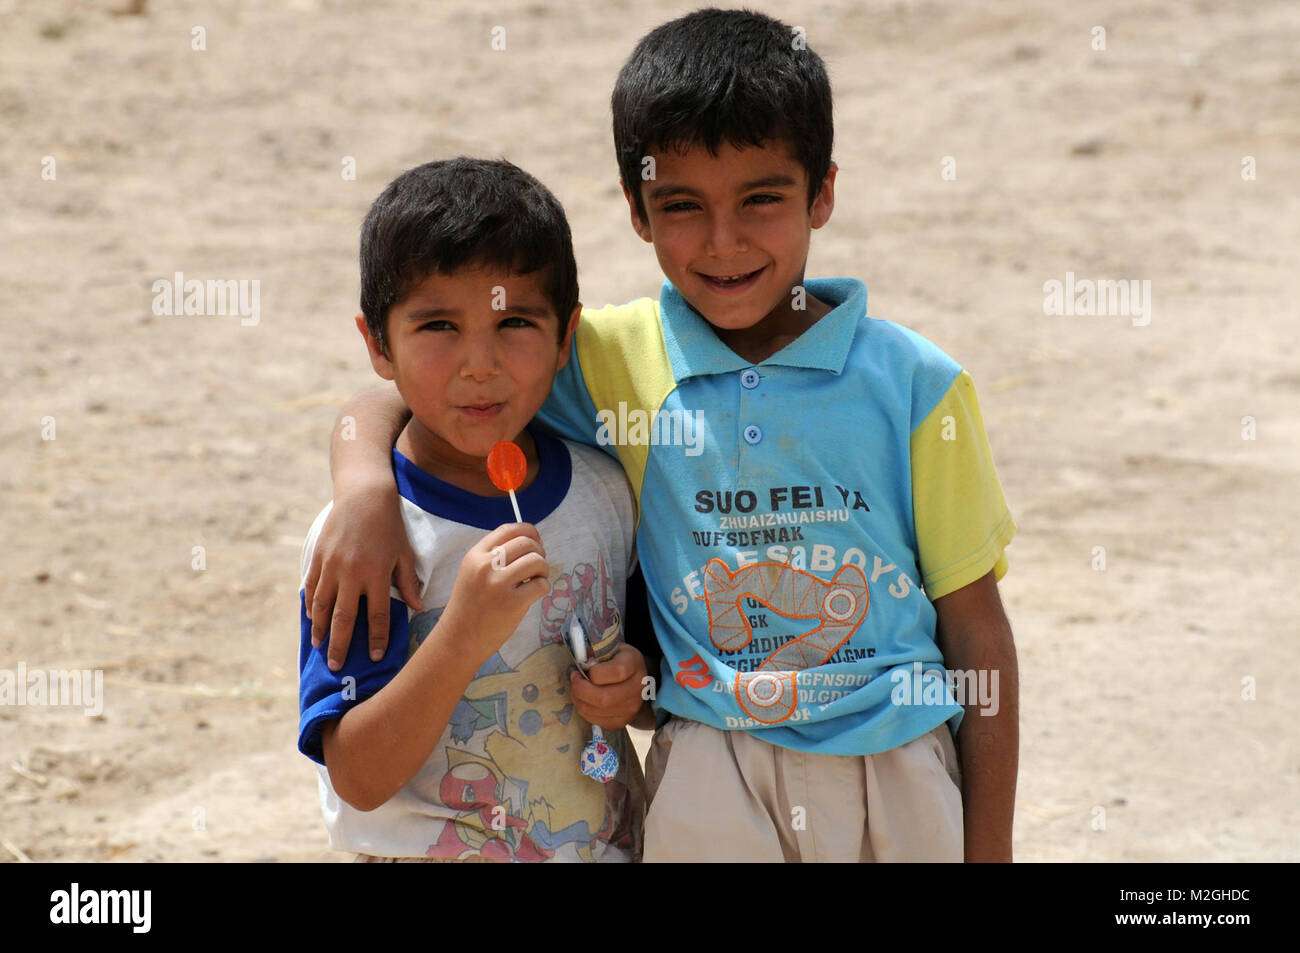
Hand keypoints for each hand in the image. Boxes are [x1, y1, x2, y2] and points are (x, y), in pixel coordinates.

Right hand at [304, 478, 422, 670]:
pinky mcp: (318, 557)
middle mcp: (351, 574)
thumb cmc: (389, 525)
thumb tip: (418, 608)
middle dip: (340, 645)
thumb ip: (408, 582)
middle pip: (343, 618)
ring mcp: (331, 566)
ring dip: (320, 629)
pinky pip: (312, 587)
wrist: (363, 495)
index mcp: (376, 575)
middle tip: (336, 666)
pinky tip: (311, 618)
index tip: (373, 657)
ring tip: (319, 647)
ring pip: (322, 606)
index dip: (375, 639)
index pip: (376, 616)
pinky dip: (311, 605)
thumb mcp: (404, 553)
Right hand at [438, 523, 550, 666]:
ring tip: (536, 581)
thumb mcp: (473, 574)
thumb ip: (494, 558)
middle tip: (537, 567)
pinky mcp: (513, 603)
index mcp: (475, 556)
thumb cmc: (470, 608)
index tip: (537, 540)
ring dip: (543, 570)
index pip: (508, 530)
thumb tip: (531, 543)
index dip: (529, 531)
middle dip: (539, 552)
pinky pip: (541, 585)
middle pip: (526, 543)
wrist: (458, 640)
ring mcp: (499, 584)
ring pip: (537, 561)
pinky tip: (533, 595)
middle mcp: (486, 565)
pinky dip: (543, 588)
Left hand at [570, 643, 651, 730]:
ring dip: (579, 700)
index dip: (593, 672)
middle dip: (580, 690)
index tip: (582, 668)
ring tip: (577, 690)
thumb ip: (596, 652)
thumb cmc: (618, 659)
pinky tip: (585, 700)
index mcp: (635, 663)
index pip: (616, 672)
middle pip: (603, 698)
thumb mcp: (610, 648)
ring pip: (595, 711)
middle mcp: (637, 688)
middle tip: (574, 681)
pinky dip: (584, 710)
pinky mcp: (621, 721)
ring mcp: (631, 708)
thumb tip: (583, 663)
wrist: (636, 679)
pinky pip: (595, 720)